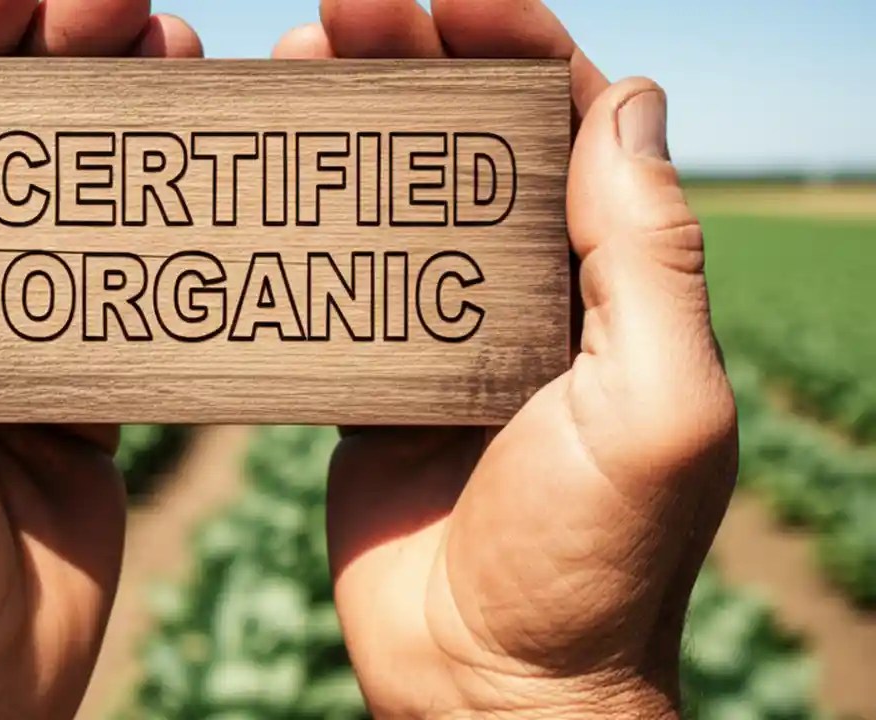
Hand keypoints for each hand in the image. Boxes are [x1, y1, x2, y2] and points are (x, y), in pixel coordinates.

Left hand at [0, 2, 200, 717]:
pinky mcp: (92, 389)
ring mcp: (24, 338)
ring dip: (122, 124)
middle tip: (128, 8)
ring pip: (79, 202)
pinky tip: (207, 184)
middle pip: (4, 140)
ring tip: (177, 57)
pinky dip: (169, 232)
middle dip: (58, 54)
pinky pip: (136, 291)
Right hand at [276, 2, 736, 716]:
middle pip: (467, 143)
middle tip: (340, 10)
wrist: (489, 686)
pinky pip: (332, 284)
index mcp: (609, 284)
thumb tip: (633, 98)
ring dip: (347, 128)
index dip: (517, 42)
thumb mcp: (655, 406)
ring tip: (291, 65)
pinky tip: (260, 182)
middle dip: (412, 61)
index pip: (573, 123)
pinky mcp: (370, 383)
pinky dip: (300, 227)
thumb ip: (647, 255)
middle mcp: (526, 295)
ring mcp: (439, 336)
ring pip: (390, 200)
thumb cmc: (591, 564)